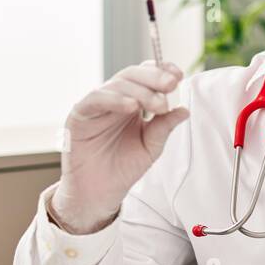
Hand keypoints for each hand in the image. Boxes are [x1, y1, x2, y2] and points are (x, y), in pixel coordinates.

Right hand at [49, 62, 188, 233]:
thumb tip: (184, 109)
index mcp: (132, 102)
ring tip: (158, 105)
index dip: (162, 71)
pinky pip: (95, 99)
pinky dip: (114, 100)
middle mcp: (114, 99)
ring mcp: (96, 105)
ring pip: (117, 85)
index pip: (146, 76)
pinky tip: (131, 107)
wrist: (100, 192)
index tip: (178, 76)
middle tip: (171, 85)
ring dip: (140, 91)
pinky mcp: (79, 115)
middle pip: (133, 75)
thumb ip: (164, 127)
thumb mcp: (151, 146)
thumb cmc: (123, 168)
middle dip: (154, 78)